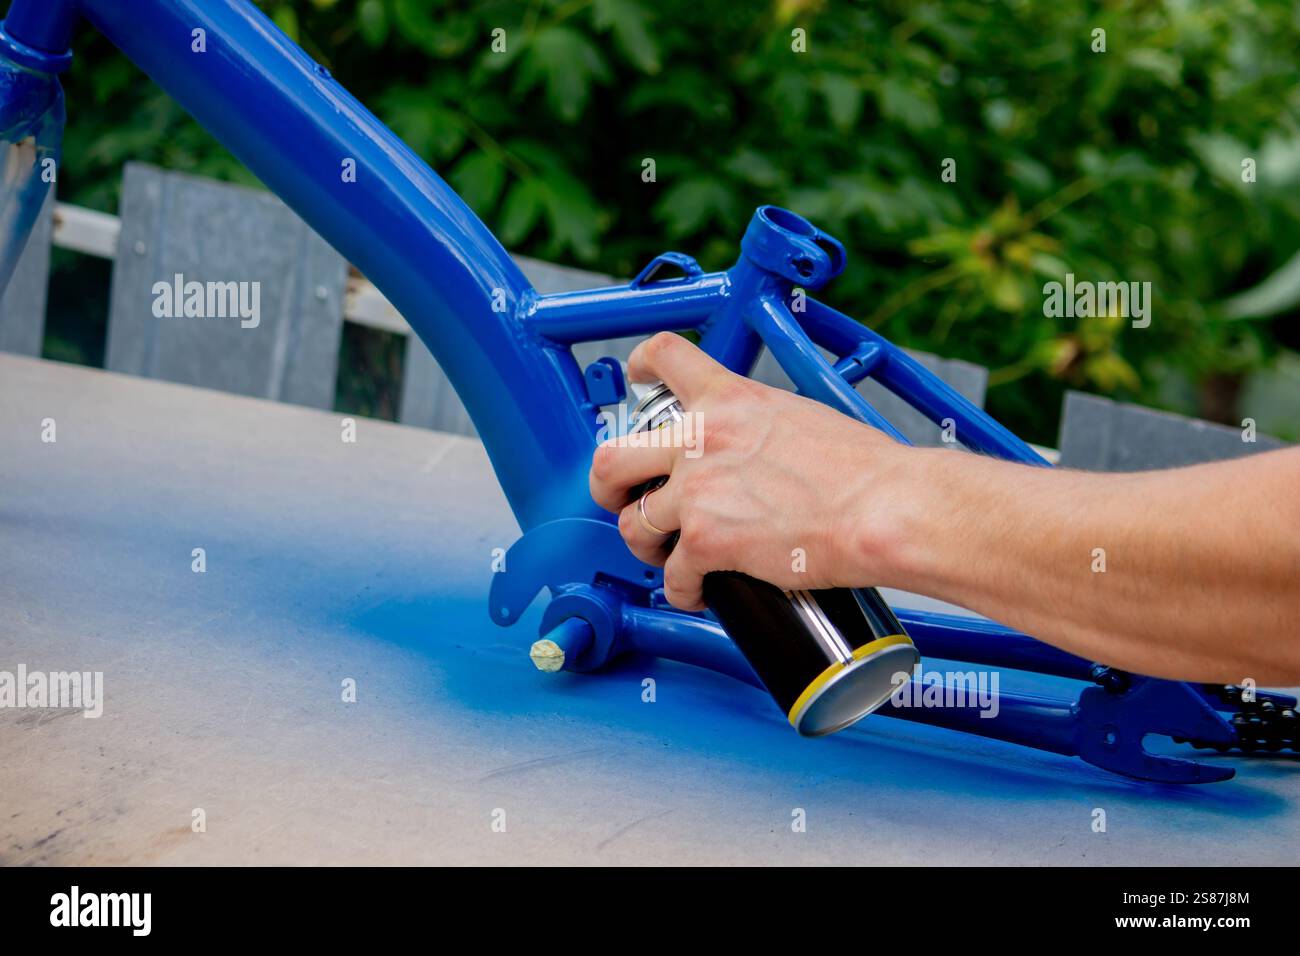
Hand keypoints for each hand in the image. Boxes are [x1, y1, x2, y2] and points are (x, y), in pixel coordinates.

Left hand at [588, 332, 911, 610]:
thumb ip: (758, 428)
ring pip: (633, 523)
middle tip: (626, 497)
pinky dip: (683, 591)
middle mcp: (703, 438)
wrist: (885, 508)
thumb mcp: (801, 418)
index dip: (639, 369)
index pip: (664, 357)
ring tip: (669, 555)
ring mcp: (698, 490)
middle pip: (613, 456)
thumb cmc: (865, 471)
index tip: (636, 384)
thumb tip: (752, 452)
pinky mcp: (706, 539)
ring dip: (646, 545)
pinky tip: (700, 591)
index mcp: (731, 399)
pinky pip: (672, 574)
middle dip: (609, 485)